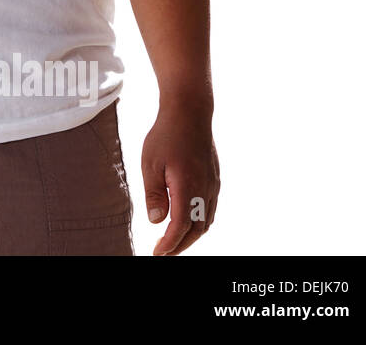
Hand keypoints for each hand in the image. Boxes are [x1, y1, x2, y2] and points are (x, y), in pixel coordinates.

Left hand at [141, 103, 219, 254]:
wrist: (190, 112)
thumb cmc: (166, 135)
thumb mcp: (150, 163)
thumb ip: (154, 194)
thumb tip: (157, 222)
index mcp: (188, 186)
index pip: (180, 226)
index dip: (169, 243)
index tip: (157, 253)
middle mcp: (205, 189)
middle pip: (197, 229)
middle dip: (181, 245)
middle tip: (164, 252)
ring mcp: (213, 184)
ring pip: (207, 220)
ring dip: (191, 235)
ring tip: (174, 241)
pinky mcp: (215, 179)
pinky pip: (210, 209)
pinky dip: (199, 222)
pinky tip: (187, 222)